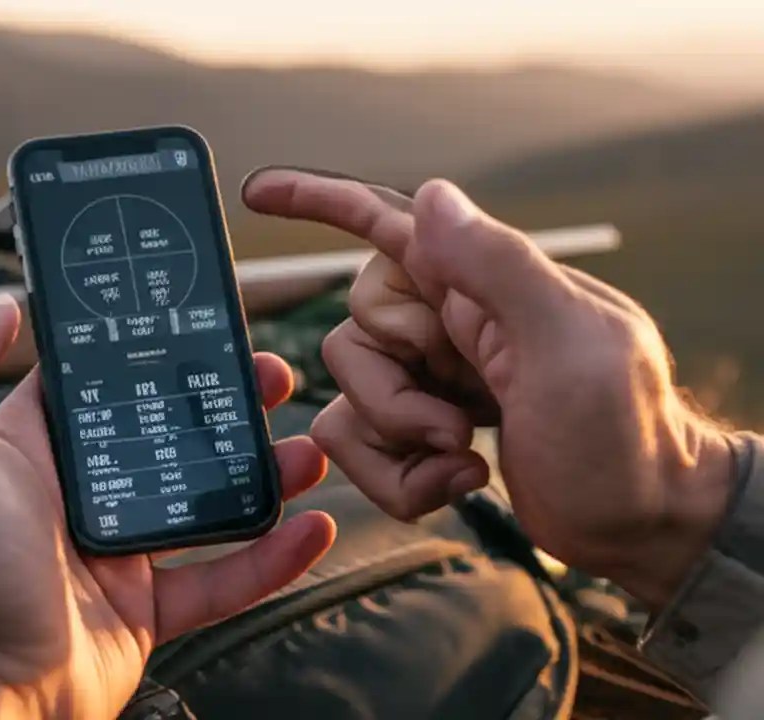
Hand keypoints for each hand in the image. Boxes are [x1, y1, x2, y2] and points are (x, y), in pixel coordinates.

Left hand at [0, 295, 335, 719]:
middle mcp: (75, 492)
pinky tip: (310, 527)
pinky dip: (271, 557)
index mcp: (28, 445)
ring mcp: (115, 552)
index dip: (151, 349)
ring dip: (262, 472)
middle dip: (223, 402)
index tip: (201, 322)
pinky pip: (221, 577)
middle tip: (270, 379)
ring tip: (305, 448)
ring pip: (205, 498)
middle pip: (167, 430)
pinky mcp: (145, 608)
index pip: (101, 380)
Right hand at [243, 169, 733, 608]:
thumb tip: (431, 193)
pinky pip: (360, 445)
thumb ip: (498, 265)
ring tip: (465, 456)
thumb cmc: (624, 436)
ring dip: (396, 443)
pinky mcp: (423, 433)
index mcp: (480, 284)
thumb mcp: (570, 345)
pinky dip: (398, 477)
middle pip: (352, 334)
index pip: (388, 225)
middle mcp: (447, 323)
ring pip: (348, 397)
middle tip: (462, 420)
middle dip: (391, 395)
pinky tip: (461, 478)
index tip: (258, 194)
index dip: (318, 202)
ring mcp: (433, 380)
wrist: (638, 525)